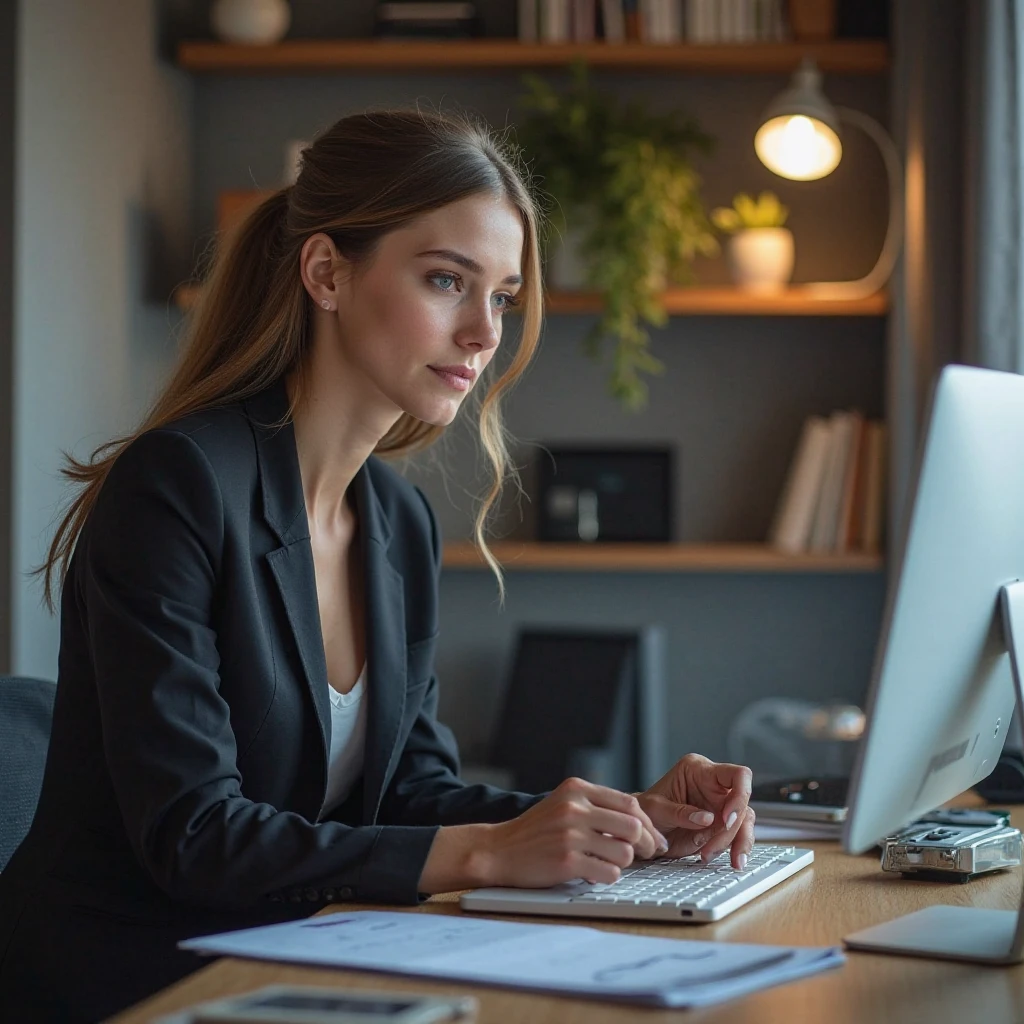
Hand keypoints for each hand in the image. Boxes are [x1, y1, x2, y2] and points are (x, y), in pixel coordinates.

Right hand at [474, 777, 669, 887]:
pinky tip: (594, 873)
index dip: (647, 823)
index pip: (629, 803)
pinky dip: (608, 877)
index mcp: (576, 789)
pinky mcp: (566, 860)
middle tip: (645, 855)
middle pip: (633, 826)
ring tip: (608, 863)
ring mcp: (570, 834)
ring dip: (623, 863)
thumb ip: (597, 806)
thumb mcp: (564, 804)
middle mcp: (574, 807)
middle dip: (645, 844)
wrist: (498, 850)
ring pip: (624, 853)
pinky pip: (609, 873)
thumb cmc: (536, 830)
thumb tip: (642, 824)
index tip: (653, 838)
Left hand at [636, 753, 753, 868]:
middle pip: (743, 802)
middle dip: (733, 829)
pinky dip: (736, 850)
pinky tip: (730, 861)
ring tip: (723, 860)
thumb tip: (708, 819)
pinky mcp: (721, 824)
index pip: (736, 775)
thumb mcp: (655, 809)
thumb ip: (680, 812)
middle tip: (712, 848)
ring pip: (745, 821)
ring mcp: (720, 804)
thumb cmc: (646, 810)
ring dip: (738, 843)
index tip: (726, 818)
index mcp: (699, 770)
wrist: (641, 829)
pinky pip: (739, 836)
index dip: (739, 796)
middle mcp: (714, 785)